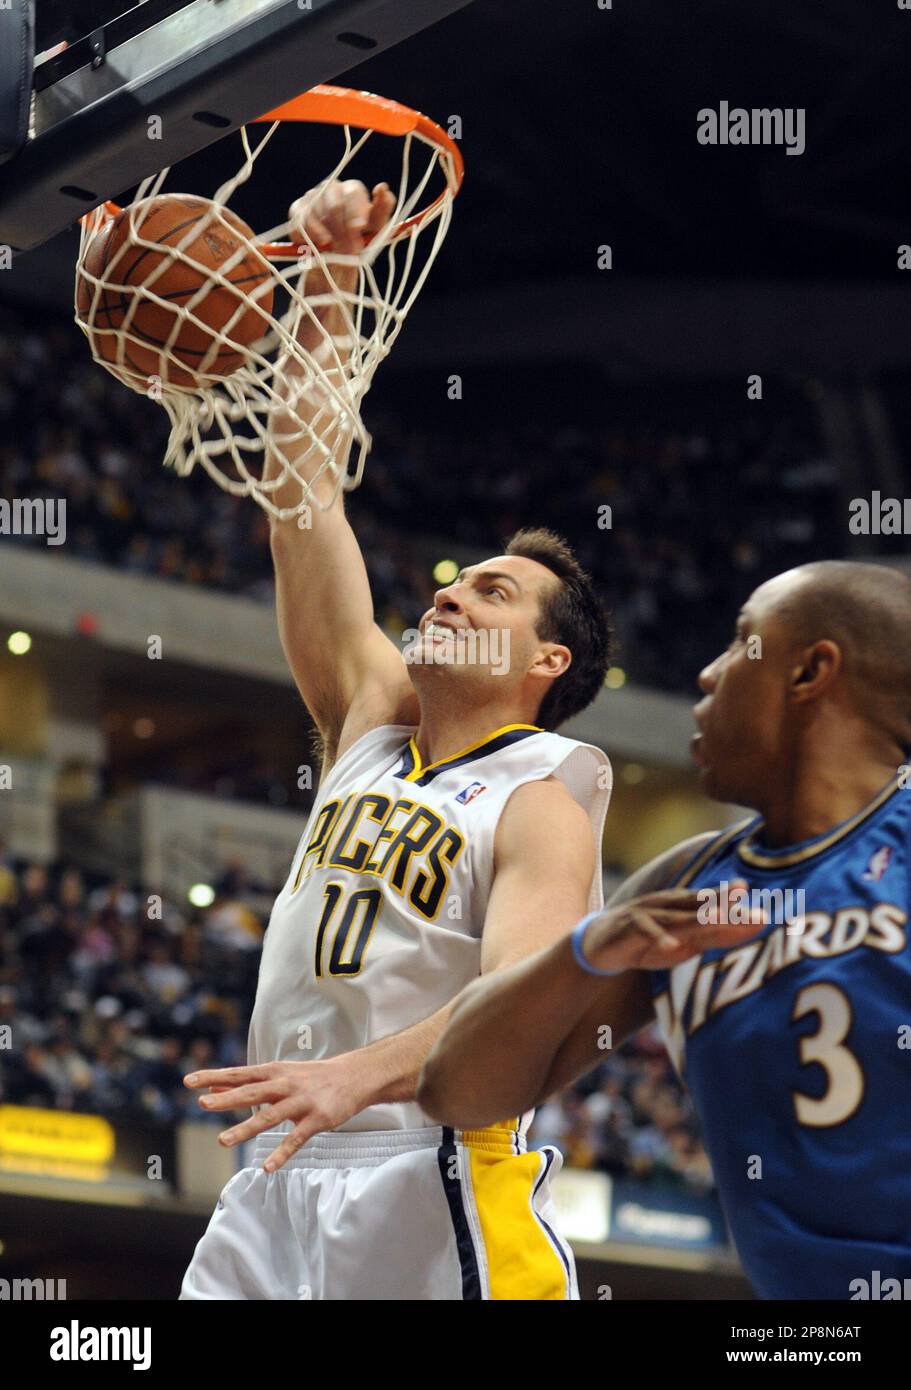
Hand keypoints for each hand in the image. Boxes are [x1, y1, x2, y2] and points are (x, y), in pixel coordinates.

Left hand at [183, 1055, 369, 1171]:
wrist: (354, 1076)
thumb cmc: (312, 1077)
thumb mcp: (280, 1074)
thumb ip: (248, 1083)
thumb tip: (213, 1087)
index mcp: (274, 1072)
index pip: (239, 1074)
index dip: (214, 1077)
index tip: (189, 1081)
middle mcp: (285, 1085)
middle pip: (251, 1092)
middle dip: (227, 1098)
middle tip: (203, 1104)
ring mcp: (301, 1102)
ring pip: (270, 1116)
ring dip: (246, 1129)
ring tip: (223, 1141)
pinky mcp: (316, 1119)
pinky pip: (295, 1139)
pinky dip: (281, 1153)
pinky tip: (267, 1167)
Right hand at [288, 179, 396, 254]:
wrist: (334, 262)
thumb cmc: (358, 242)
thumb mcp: (375, 230)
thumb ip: (382, 210)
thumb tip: (382, 187)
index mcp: (351, 190)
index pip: (353, 192)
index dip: (356, 211)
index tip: (360, 229)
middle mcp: (331, 189)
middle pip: (334, 206)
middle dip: (343, 231)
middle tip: (350, 250)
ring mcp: (312, 197)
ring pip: (316, 213)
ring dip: (325, 236)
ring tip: (332, 250)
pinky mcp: (297, 210)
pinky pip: (299, 221)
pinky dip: (307, 236)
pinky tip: (315, 246)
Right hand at [579, 879, 763, 972]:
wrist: (599, 945)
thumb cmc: (648, 941)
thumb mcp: (684, 941)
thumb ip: (715, 936)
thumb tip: (750, 929)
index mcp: (680, 906)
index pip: (709, 901)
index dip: (730, 898)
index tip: (754, 896)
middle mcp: (665, 905)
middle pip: (696, 905)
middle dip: (720, 903)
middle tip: (743, 899)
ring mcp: (645, 915)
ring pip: (673, 917)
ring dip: (695, 918)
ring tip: (716, 919)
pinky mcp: (627, 929)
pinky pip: (644, 933)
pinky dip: (657, 938)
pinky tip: (671, 946)